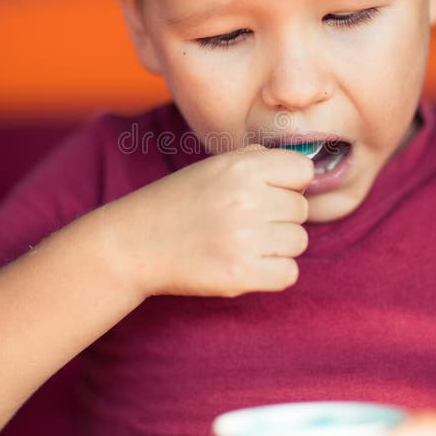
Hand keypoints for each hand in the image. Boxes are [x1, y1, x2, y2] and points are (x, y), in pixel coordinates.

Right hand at [104, 144, 313, 298]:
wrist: (134, 243)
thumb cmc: (177, 202)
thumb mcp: (213, 167)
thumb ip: (256, 161)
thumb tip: (300, 169)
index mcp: (242, 167)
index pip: (302, 170)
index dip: (288, 183)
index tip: (268, 193)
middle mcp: (247, 200)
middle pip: (301, 209)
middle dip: (279, 217)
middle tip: (245, 223)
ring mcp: (245, 239)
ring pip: (298, 241)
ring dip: (277, 246)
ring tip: (243, 243)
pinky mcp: (241, 274)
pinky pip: (289, 274)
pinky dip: (274, 273)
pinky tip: (248, 265)